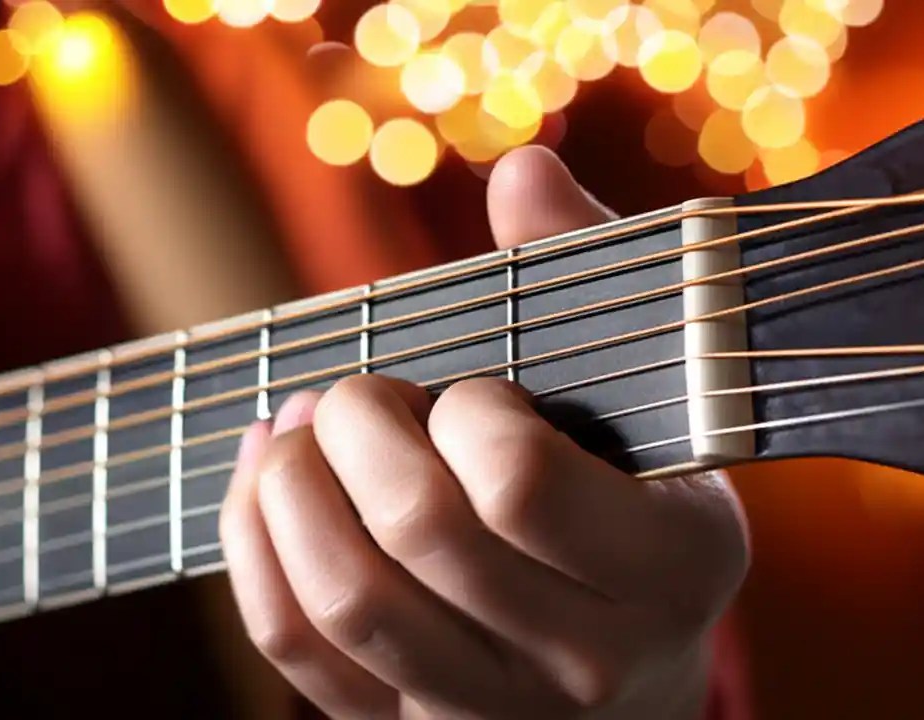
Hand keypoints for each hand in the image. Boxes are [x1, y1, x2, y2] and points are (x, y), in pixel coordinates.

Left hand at [218, 146, 750, 718]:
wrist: (630, 666)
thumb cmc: (638, 508)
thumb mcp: (651, 402)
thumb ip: (591, 279)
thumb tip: (523, 168)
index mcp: (671, 567)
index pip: (519, 484)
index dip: (467, 410)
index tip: (471, 391)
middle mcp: (588, 661)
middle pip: (417, 533)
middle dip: (356, 427)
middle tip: (357, 390)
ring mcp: (492, 709)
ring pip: (345, 601)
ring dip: (290, 485)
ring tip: (299, 426)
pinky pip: (296, 648)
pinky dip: (252, 547)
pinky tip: (263, 478)